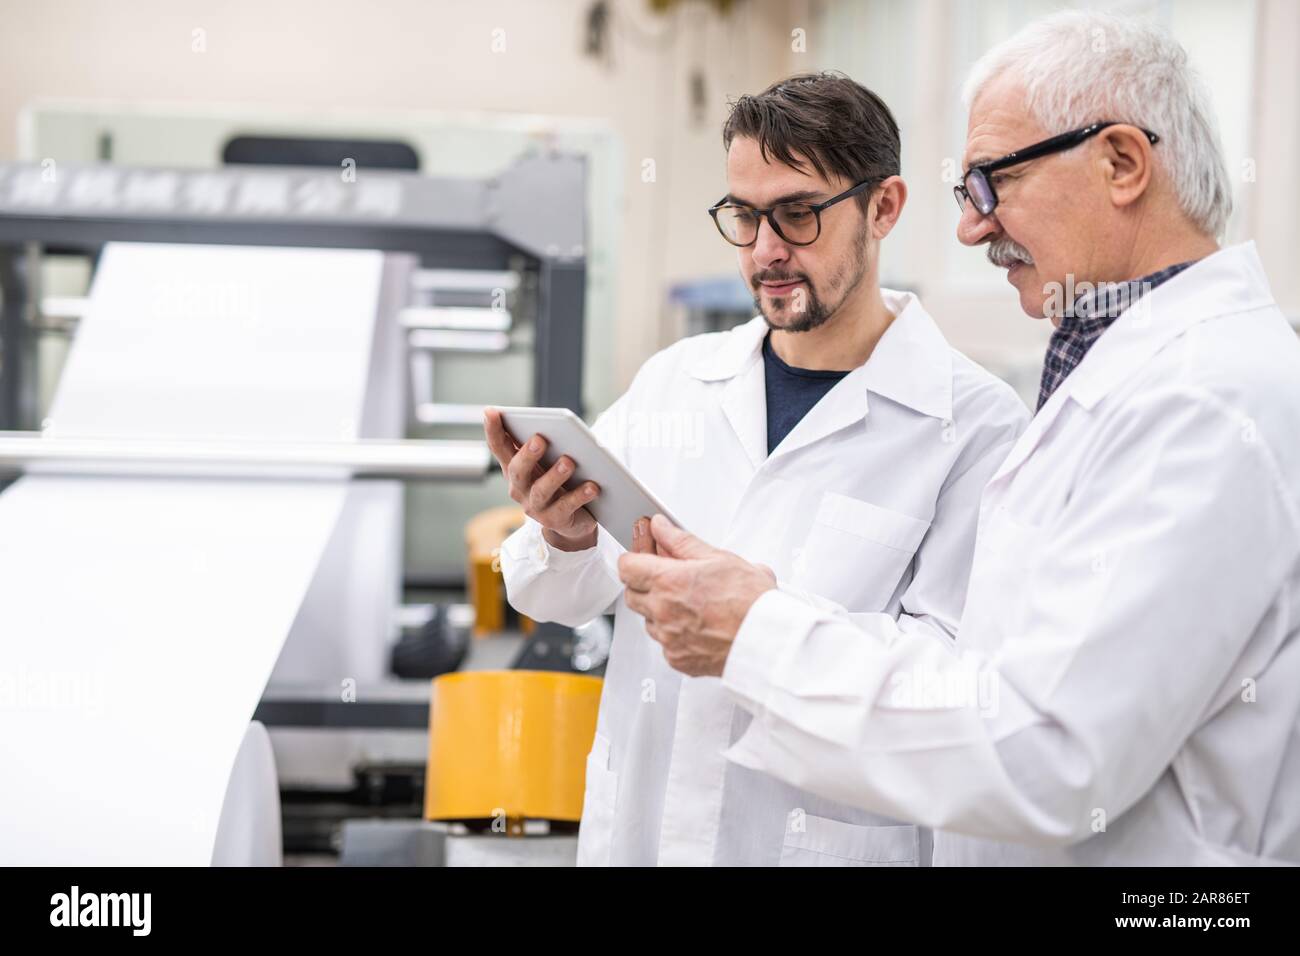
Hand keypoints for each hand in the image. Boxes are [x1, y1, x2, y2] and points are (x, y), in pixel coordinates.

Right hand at [484, 407, 599, 550]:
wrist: (572, 520)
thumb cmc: (560, 481)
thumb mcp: (548, 461)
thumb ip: (545, 444)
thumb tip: (558, 423)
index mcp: (515, 468)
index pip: (499, 447)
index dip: (493, 430)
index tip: (491, 411)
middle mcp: (520, 488)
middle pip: (518, 471)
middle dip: (527, 455)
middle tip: (539, 439)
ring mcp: (535, 507)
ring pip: (541, 491)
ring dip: (554, 475)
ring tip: (568, 462)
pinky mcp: (555, 520)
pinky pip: (566, 507)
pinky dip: (579, 496)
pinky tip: (592, 486)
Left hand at [618, 514, 775, 676]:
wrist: (768, 641)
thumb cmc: (751, 602)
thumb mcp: (718, 558)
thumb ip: (681, 541)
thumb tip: (661, 527)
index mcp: (668, 582)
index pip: (626, 567)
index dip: (634, 559)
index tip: (644, 557)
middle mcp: (662, 612)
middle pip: (632, 594)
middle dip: (644, 584)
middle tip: (669, 578)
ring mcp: (668, 638)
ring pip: (648, 620)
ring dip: (660, 610)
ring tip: (692, 604)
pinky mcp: (677, 659)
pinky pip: (665, 643)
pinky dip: (675, 634)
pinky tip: (698, 625)